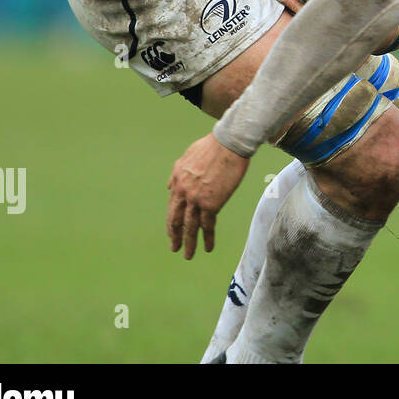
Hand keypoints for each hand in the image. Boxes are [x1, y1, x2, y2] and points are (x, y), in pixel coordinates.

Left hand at [167, 132, 249, 258]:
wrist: (228, 143)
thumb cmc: (212, 146)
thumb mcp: (187, 157)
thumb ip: (176, 173)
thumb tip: (169, 186)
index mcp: (177, 181)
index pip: (172, 206)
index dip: (172, 221)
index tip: (173, 231)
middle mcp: (183, 192)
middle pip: (176, 220)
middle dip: (175, 236)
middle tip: (175, 248)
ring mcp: (196, 199)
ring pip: (190, 227)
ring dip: (189, 243)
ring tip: (188, 255)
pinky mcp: (211, 203)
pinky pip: (208, 225)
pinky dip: (208, 237)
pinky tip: (208, 246)